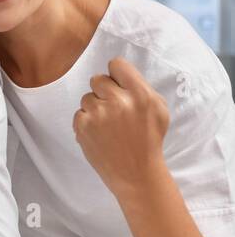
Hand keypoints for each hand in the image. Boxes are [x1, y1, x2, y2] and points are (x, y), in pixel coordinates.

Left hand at [74, 57, 169, 197]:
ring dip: (95, 107)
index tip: (118, 83)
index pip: (117, 64)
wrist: (135, 171)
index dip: (117, 73)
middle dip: (104, 91)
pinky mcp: (83, 126)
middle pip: (97, 79)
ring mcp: (98, 114)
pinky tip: (100, 133)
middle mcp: (118, 101)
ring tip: (109, 124)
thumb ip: (139, 87)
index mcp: (140, 94)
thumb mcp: (157, 109)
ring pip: (87, 97)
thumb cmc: (148, 139)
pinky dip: (87, 122)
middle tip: (114, 107)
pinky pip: (79, 113)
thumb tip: (119, 73)